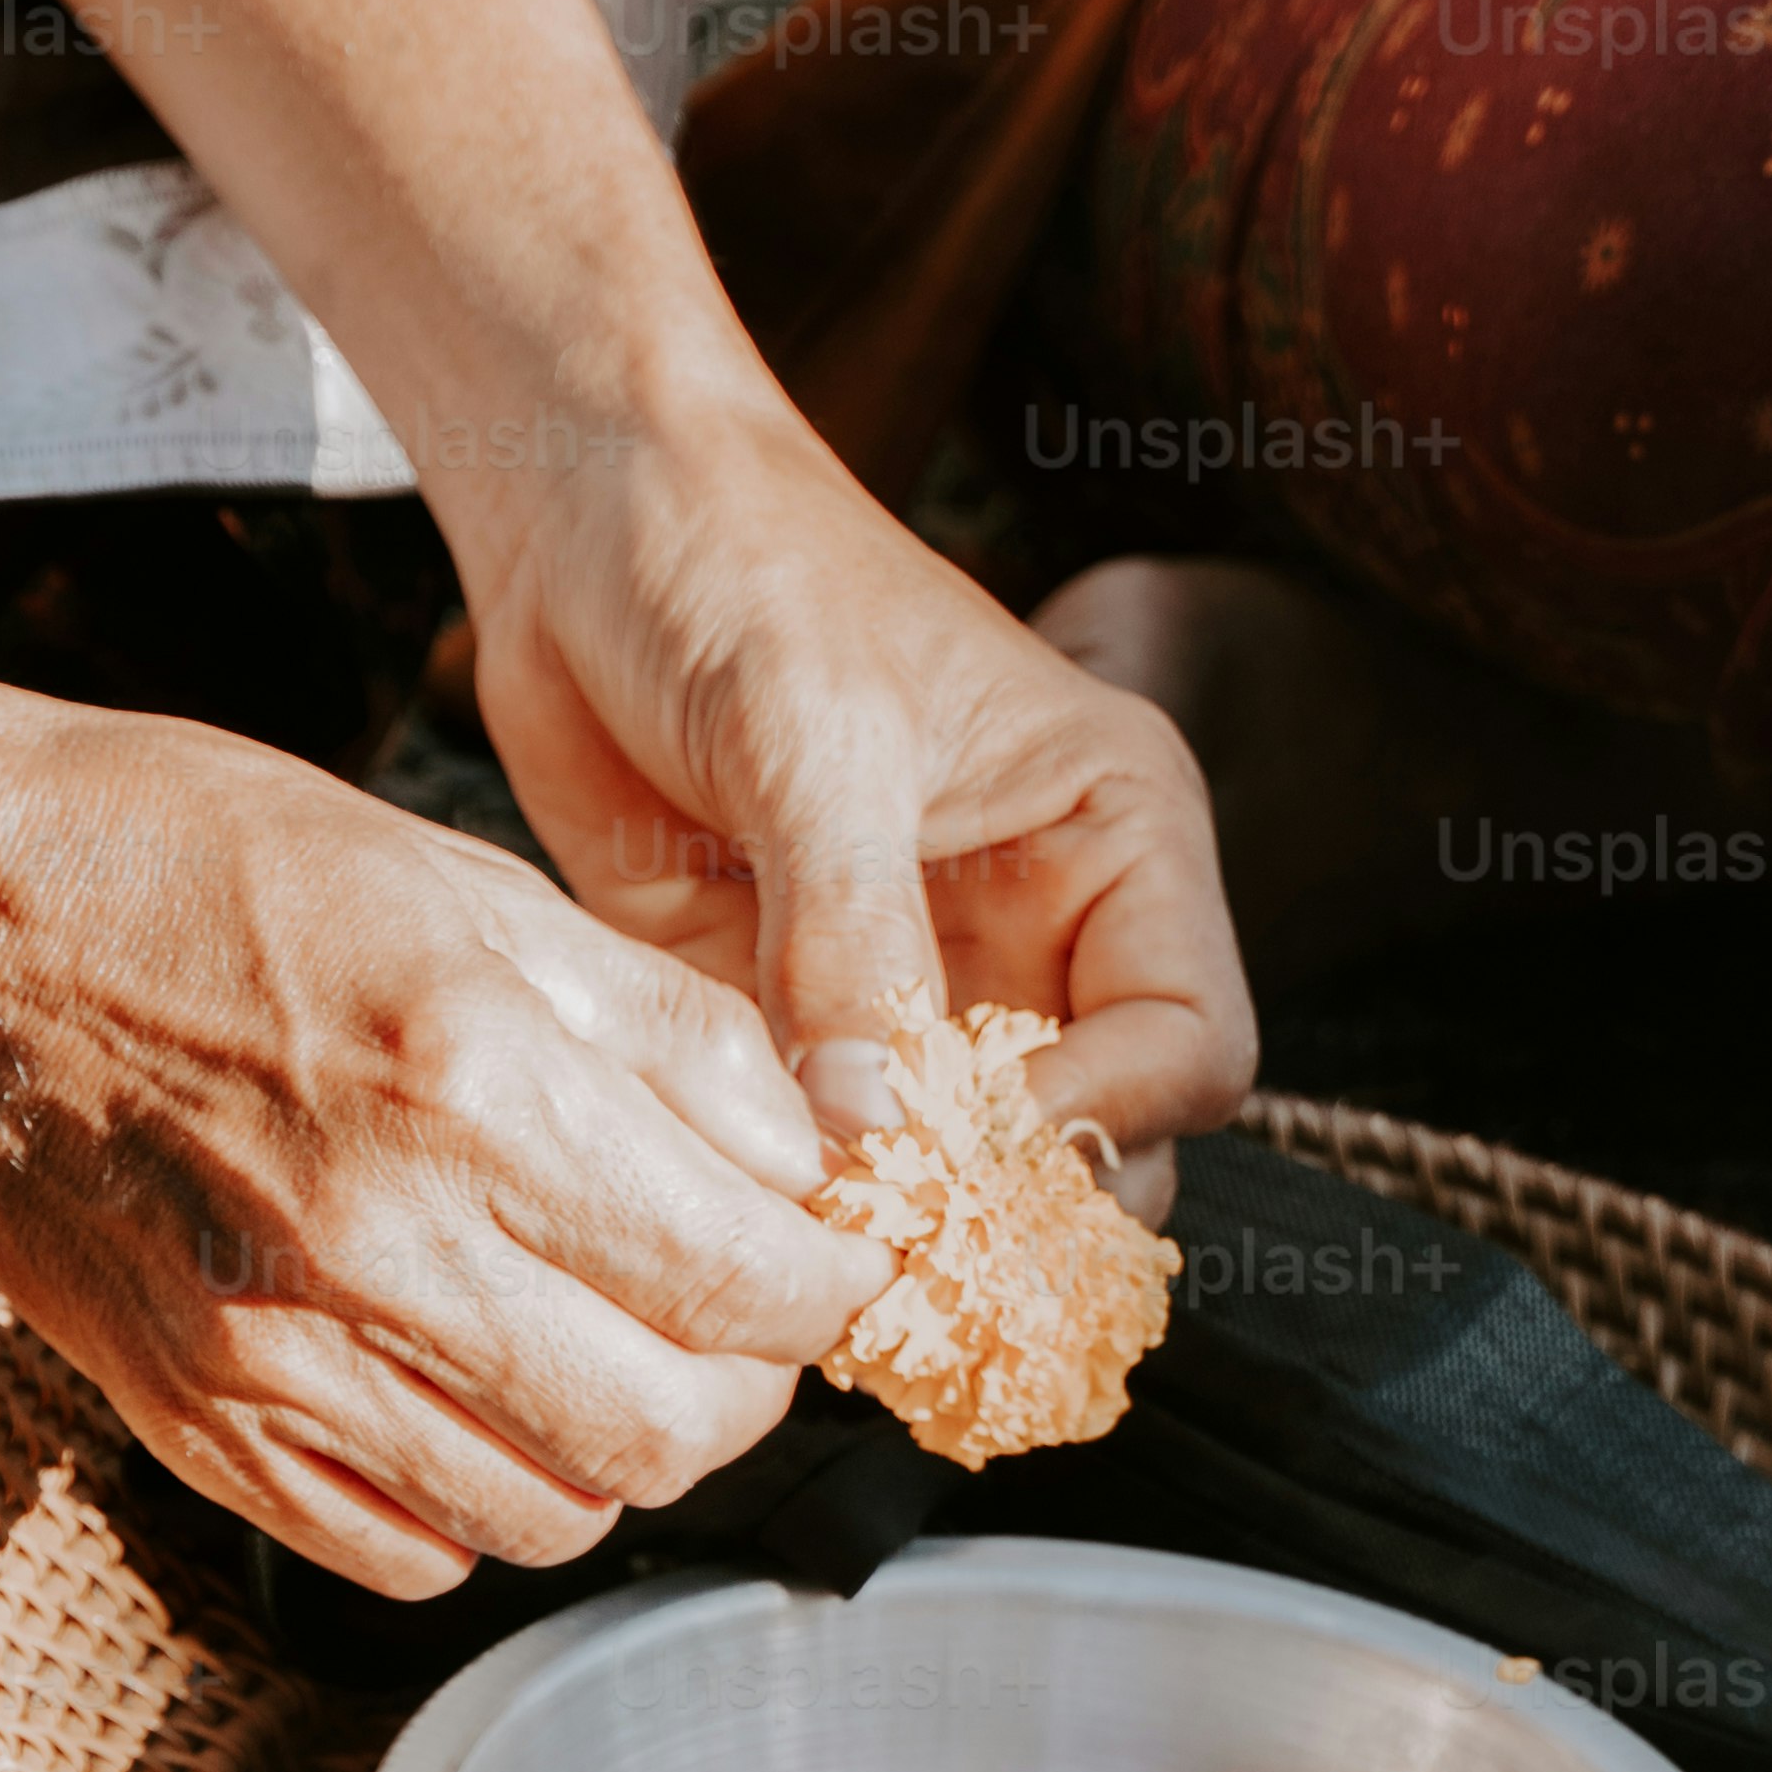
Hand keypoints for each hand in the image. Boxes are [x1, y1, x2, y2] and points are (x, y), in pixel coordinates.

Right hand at [0, 708, 885, 1594]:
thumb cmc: (207, 869)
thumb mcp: (476, 887)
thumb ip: (669, 1035)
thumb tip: (811, 1162)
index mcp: (477, 1079)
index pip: (745, 1275)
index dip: (828, 1289)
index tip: (827, 1262)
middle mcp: (381, 1238)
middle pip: (672, 1428)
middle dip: (747, 1388)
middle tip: (733, 1325)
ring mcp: (278, 1354)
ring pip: (552, 1517)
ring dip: (617, 1458)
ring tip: (603, 1360)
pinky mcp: (197, 1422)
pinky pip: (405, 1558)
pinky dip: (477, 1510)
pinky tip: (471, 1406)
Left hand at [451, 390, 1256, 1196]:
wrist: (582, 512)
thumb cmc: (739, 562)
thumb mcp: (814, 737)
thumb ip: (852, 936)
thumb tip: (878, 1128)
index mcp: (1115, 839)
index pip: (1189, 1044)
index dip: (1104, 1122)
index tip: (977, 1158)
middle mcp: (1042, 929)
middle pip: (1099, 1140)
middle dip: (1019, 1211)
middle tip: (910, 1248)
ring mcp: (920, 986)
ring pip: (964, 1169)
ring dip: (909, 1222)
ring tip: (831, 1259)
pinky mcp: (797, 1018)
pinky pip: (829, 1150)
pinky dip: (800, 1199)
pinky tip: (747, 1220)